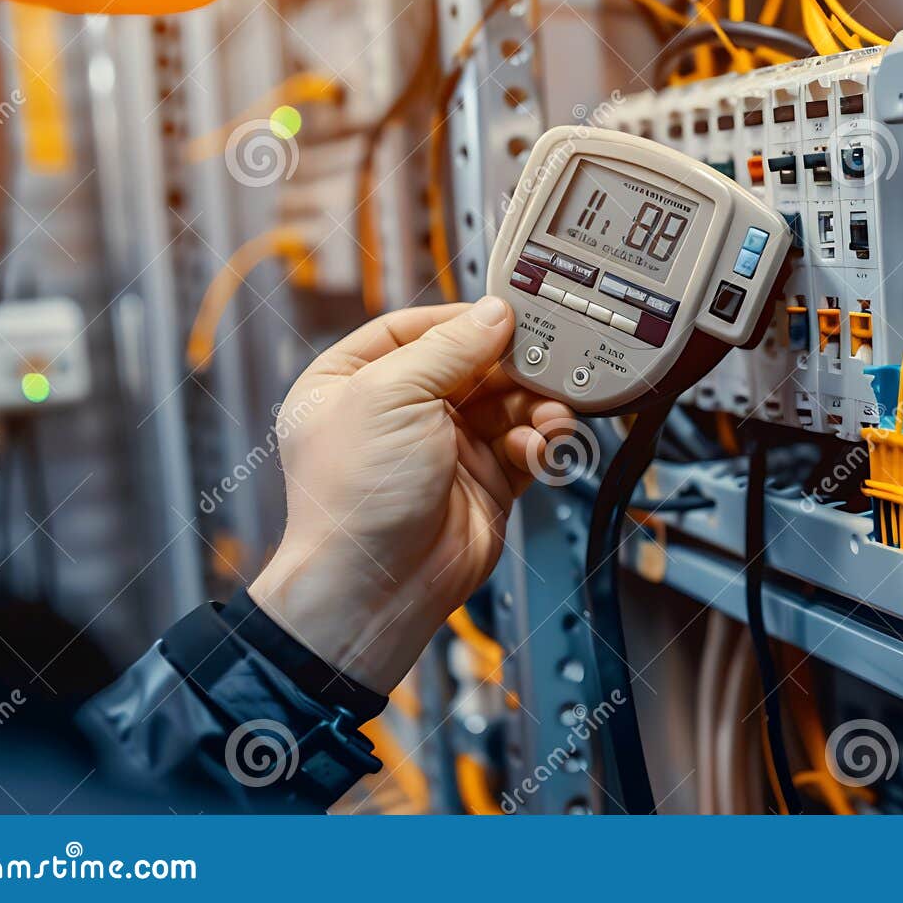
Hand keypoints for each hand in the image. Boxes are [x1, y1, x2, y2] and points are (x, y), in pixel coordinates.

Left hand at [249, 296, 571, 691]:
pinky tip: (541, 446)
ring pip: (505, 404)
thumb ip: (448, 348)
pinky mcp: (482, 482)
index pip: (414, 329)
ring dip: (533, 405)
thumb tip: (493, 315)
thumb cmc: (353, 499)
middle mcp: (398, 412)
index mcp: (352, 381)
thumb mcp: (390, 395)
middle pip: (471, 365)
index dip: (460, 320)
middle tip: (545, 359)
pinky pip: (522, 446)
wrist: (377, 588)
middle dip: (511, 365)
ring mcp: (442, 448)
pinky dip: (539, 442)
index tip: (504, 314)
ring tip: (549, 414)